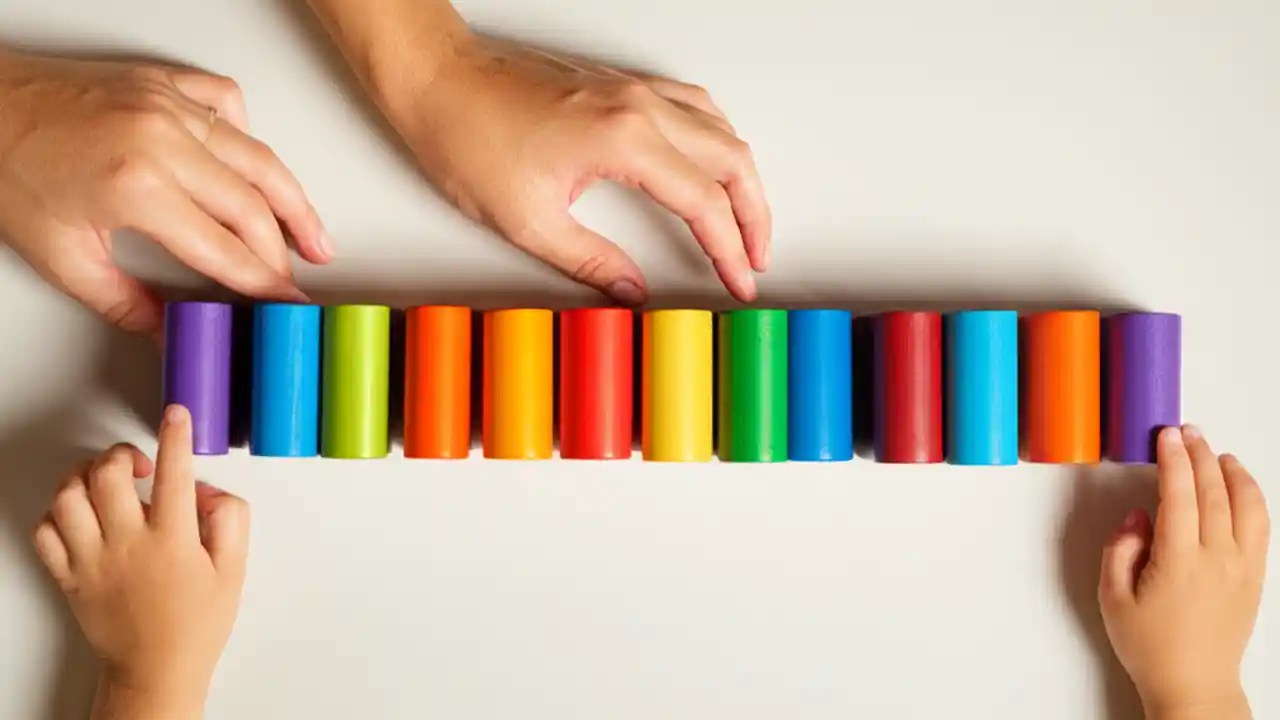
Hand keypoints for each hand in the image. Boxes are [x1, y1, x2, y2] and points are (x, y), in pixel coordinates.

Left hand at [0, 50, 331, 335]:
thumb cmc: (8, 169)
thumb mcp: (61, 255)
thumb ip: (123, 303)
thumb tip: (168, 334)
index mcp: (138, 186)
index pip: (224, 248)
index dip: (262, 283)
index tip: (286, 304)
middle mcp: (164, 139)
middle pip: (253, 205)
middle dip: (283, 249)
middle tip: (298, 278)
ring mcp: (169, 105)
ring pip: (258, 156)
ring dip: (292, 199)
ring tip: (313, 233)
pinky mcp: (164, 84)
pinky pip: (229, 104)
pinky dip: (247, 136)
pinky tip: (251, 164)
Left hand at [31, 405, 249, 717]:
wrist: (156, 671)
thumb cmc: (196, 625)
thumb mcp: (234, 572)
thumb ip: (230, 521)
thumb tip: (209, 490)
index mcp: (173, 542)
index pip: (175, 473)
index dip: (176, 435)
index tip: (175, 415)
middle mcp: (128, 545)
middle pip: (108, 475)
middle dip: (122, 454)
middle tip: (139, 462)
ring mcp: (92, 560)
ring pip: (69, 497)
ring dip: (85, 477)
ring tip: (104, 481)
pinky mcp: (69, 576)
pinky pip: (45, 532)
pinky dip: (58, 513)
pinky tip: (81, 514)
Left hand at [377, 34, 769, 304]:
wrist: (436, 80)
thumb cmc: (467, 136)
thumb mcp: (527, 221)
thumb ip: (591, 261)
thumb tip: (631, 291)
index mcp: (624, 139)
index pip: (703, 203)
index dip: (728, 251)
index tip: (738, 284)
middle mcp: (639, 106)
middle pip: (730, 159)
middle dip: (753, 216)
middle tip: (754, 260)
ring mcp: (632, 88)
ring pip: (720, 128)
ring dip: (741, 176)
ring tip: (745, 220)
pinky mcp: (619, 83)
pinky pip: (694, 105)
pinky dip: (717, 139)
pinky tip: (712, 162)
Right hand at [1099, 426, 1268, 719]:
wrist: (1193, 684)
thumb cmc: (1150, 645)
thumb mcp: (1112, 597)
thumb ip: (1120, 549)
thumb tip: (1138, 517)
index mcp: (1178, 562)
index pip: (1179, 495)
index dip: (1172, 460)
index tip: (1166, 436)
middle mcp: (1217, 560)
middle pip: (1213, 492)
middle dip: (1198, 455)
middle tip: (1186, 432)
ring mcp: (1242, 567)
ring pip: (1246, 505)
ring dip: (1230, 473)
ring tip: (1216, 452)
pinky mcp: (1254, 577)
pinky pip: (1260, 526)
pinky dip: (1251, 498)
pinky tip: (1238, 487)